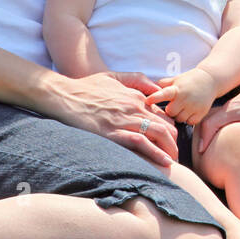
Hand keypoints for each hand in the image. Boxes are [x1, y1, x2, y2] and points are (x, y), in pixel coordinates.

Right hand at [53, 72, 177, 166]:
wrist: (64, 95)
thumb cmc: (87, 87)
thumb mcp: (115, 76)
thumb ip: (137, 80)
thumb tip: (156, 89)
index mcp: (136, 96)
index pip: (163, 114)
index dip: (171, 129)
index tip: (171, 140)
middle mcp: (134, 107)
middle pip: (165, 126)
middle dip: (174, 142)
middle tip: (175, 155)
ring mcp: (123, 120)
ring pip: (158, 134)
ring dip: (169, 149)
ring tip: (173, 161)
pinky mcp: (112, 132)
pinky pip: (140, 143)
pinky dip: (155, 153)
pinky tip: (164, 161)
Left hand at [146, 69, 217, 125]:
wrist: (210, 80)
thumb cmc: (189, 80)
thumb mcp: (175, 79)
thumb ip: (162, 84)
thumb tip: (146, 88)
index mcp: (177, 88)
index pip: (164, 93)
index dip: (155, 97)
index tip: (147, 101)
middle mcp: (185, 97)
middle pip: (171, 112)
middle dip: (171, 110)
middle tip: (174, 104)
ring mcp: (194, 106)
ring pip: (180, 119)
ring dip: (179, 115)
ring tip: (183, 107)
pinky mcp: (201, 112)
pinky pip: (189, 122)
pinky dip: (188, 119)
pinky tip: (190, 111)